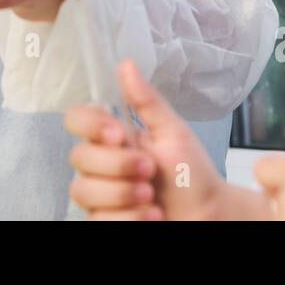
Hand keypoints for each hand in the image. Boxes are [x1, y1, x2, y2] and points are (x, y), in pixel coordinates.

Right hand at [64, 59, 271, 219]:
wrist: (208, 214)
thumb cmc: (193, 174)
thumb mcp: (173, 132)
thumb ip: (146, 101)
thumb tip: (126, 65)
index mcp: (114, 136)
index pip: (76, 119)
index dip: (90, 126)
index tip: (119, 134)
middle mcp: (101, 163)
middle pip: (78, 157)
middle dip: (118, 165)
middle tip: (149, 170)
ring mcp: (100, 194)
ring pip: (83, 190)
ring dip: (122, 194)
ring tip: (152, 198)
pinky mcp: (104, 220)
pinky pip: (97, 219)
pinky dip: (128, 218)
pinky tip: (151, 216)